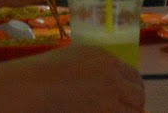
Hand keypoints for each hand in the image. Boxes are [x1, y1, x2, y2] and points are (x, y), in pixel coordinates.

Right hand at [6, 46, 141, 111]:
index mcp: (104, 60)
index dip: (132, 92)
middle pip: (139, 96)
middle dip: (133, 107)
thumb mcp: (72, 61)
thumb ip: (94, 72)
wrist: (28, 89)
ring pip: (134, 112)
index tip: (126, 101)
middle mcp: (111, 77)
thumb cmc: (40, 76)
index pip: (134, 78)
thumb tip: (108, 88)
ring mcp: (109, 99)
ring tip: (109, 111)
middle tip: (122, 111)